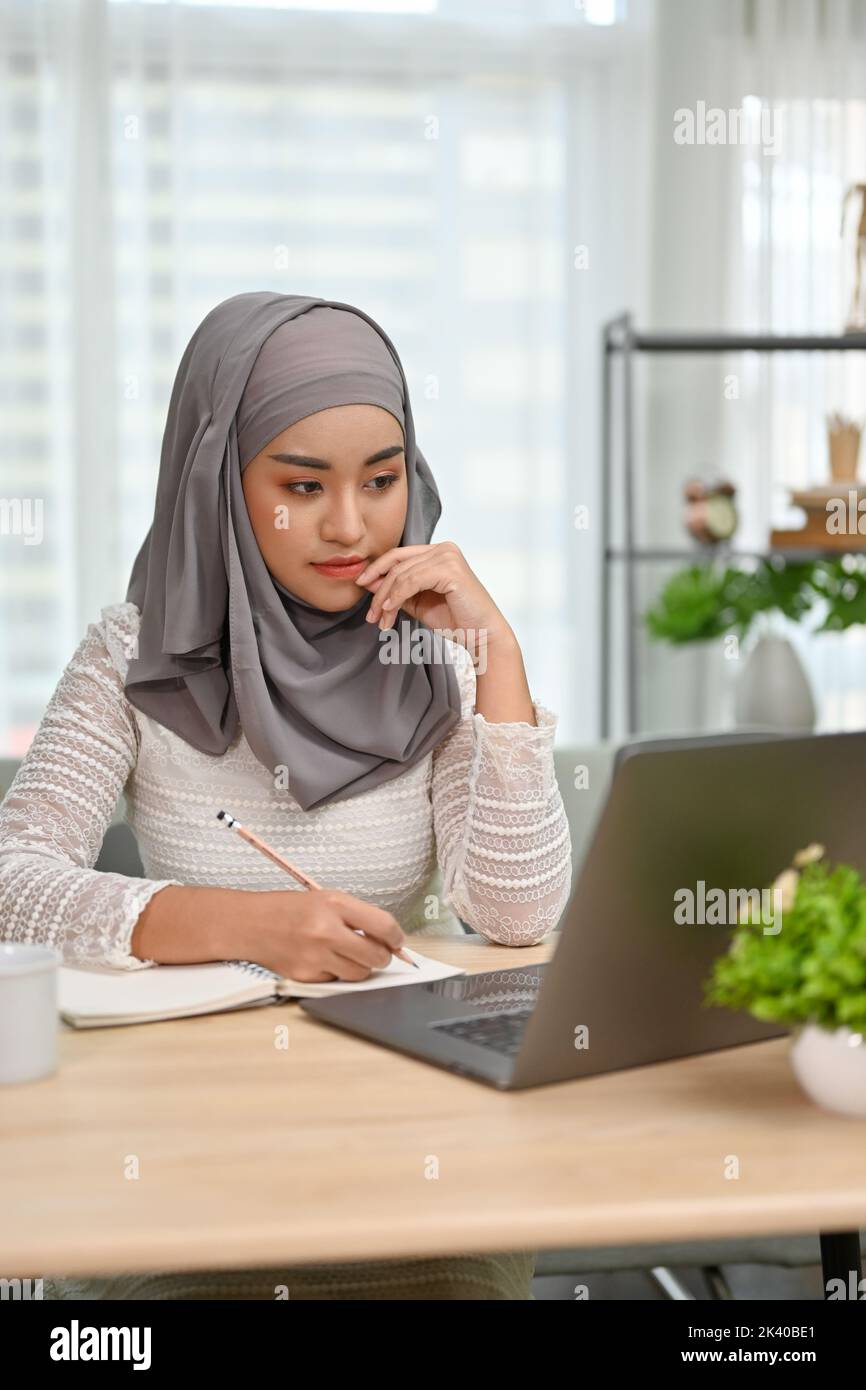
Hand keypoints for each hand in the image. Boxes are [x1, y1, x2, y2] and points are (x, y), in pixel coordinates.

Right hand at [238, 888, 406, 982]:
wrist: (250, 924)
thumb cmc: (288, 909)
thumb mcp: (325, 899)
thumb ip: (357, 916)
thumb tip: (388, 938)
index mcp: (335, 905)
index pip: (383, 925)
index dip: (396, 937)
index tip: (397, 942)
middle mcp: (326, 931)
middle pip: (376, 956)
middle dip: (381, 956)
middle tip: (376, 952)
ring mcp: (316, 956)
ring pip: (359, 973)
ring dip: (360, 967)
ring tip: (346, 954)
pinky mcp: (306, 976)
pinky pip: (336, 982)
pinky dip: (336, 974)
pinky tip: (322, 960)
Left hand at [356, 541, 512, 647]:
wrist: (482, 636)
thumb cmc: (455, 620)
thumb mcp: (418, 602)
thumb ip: (397, 590)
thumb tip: (368, 581)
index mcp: (438, 552)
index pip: (399, 555)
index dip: (377, 569)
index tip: (360, 586)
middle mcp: (444, 548)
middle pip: (397, 564)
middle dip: (378, 590)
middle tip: (370, 615)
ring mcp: (448, 556)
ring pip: (401, 574)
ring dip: (385, 599)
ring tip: (381, 621)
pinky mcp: (450, 569)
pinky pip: (411, 581)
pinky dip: (396, 597)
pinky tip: (389, 611)